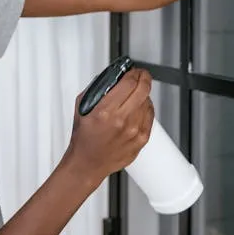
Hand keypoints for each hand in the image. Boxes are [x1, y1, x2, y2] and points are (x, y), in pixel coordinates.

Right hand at [63, 69, 154, 184]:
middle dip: (143, 77)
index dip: (133, 72)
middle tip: (141, 75)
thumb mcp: (83, 107)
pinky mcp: (141, 139)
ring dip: (143, 94)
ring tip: (135, 95)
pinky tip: (139, 108)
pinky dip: (146, 109)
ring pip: (148, 102)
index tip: (133, 70)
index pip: (128, 82)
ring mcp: (134, 131)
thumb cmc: (84, 138)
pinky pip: (150, 116)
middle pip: (143, 89)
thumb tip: (113, 78)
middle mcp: (121, 120)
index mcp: (105, 111)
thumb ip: (97, 90)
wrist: (88, 163)